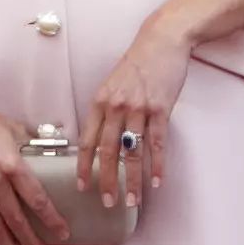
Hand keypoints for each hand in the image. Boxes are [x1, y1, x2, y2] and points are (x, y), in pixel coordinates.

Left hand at [76, 15, 192, 209]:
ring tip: (132, 201)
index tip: (82, 186)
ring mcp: (138, 108)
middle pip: (107, 151)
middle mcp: (116, 106)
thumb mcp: (112, 84)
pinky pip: (157, 144)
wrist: (161, 41)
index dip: (83, 166)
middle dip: (106, 181)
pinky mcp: (160, 109)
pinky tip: (157, 181)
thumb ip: (106, 110)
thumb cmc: (137, 64)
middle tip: (107, 203)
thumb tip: (100, 140)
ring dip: (132, 180)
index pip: (87, 140)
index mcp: (100, 101)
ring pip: (132, 152)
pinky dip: (157, 165)